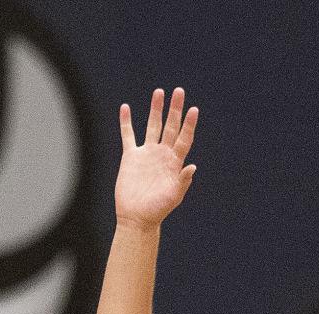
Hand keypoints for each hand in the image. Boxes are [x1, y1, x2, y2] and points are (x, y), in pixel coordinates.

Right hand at [114, 87, 197, 227]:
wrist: (137, 217)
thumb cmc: (157, 210)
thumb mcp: (173, 197)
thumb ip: (182, 182)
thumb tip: (192, 167)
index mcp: (175, 161)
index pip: (184, 138)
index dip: (189, 124)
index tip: (193, 110)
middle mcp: (162, 153)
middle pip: (170, 126)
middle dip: (174, 109)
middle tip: (178, 91)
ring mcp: (147, 153)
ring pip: (152, 126)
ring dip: (155, 109)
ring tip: (159, 92)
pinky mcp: (131, 157)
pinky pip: (128, 136)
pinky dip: (126, 122)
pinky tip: (125, 108)